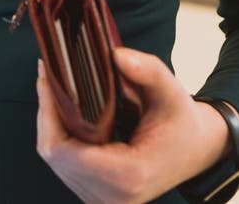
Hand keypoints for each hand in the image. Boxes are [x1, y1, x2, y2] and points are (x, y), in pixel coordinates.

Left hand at [35, 47, 232, 203]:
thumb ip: (147, 70)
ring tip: (53, 87)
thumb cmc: (182, 120)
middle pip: (54, 154)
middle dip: (47, 112)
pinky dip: (60, 136)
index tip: (48, 78)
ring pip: (56, 161)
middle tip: (47, 74)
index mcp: (128, 175)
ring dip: (50, 123)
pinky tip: (62, 110)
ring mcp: (104, 200)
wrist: (196, 149)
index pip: (64, 151)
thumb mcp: (172, 90)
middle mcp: (113, 197)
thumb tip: (117, 55)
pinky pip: (65, 165)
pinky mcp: (99, 194)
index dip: (49, 113)